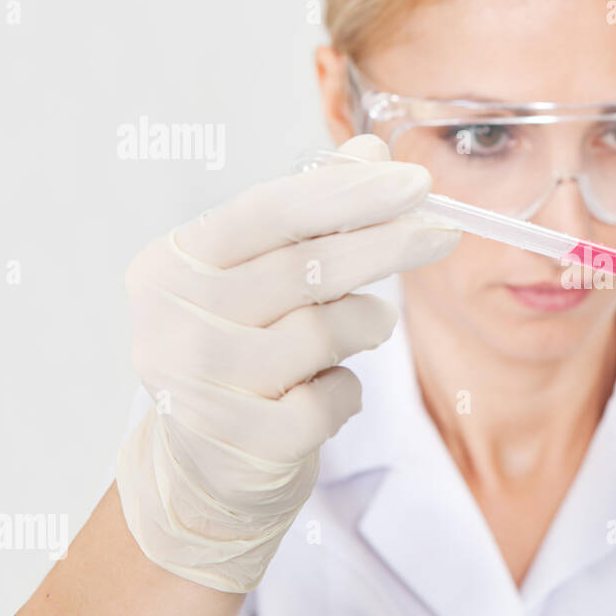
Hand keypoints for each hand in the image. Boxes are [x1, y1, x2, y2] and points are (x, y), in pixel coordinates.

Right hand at [115, 135, 459, 592]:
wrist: (204, 466)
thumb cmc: (242, 349)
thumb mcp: (262, 275)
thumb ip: (311, 213)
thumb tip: (371, 150)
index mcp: (173, 263)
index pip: (269, 212)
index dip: (349, 194)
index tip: (416, 182)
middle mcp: (174, 321)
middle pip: (306, 269)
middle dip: (387, 247)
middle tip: (442, 234)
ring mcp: (200, 386)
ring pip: (325, 333)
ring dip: (365, 325)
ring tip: (366, 326)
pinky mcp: (239, 441)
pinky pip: (331, 399)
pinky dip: (347, 390)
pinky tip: (329, 387)